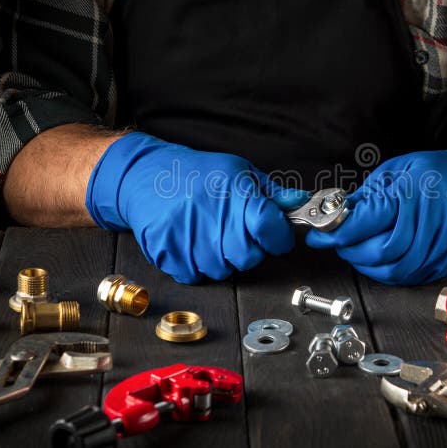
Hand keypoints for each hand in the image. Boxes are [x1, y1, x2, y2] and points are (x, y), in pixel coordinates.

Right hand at [85, 132, 309, 282]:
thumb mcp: (238, 171)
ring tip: (211, 236)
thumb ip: (272, 193)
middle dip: (250, 251)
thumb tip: (302, 202)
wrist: (144, 174)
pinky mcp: (165, 250)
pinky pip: (194, 275)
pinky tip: (192, 244)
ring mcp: (186, 234)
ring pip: (222, 270)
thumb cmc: (196, 173)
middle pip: (248, 257)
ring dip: (222, 260)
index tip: (275, 236)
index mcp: (234, 191)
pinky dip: (196, 266)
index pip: (269, 226)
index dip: (279, 237)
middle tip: (238, 235)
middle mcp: (210, 213)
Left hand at [306, 143, 446, 284]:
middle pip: (380, 252)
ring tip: (356, 251)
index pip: (367, 221)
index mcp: (414, 191)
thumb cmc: (442, 172)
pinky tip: (380, 260)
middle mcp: (430, 219)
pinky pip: (413, 276)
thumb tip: (338, 213)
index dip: (336, 233)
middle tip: (337, 243)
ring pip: (396, 270)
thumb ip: (369, 193)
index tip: (317, 235)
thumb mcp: (400, 169)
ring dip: (367, 266)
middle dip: (350, 252)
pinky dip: (389, 273)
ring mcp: (443, 242)